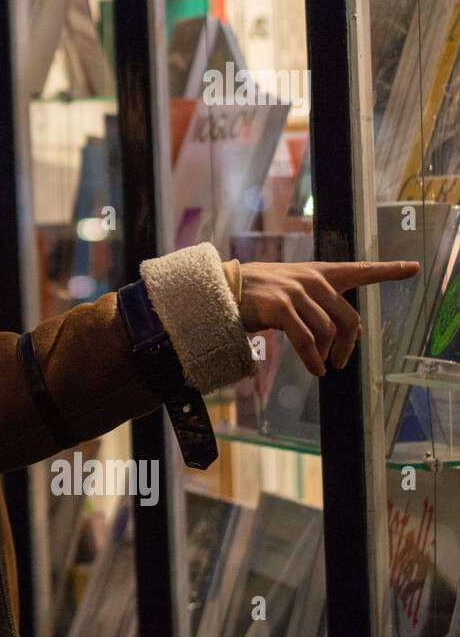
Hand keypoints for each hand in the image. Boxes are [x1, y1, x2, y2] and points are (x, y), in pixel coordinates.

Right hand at [238, 260, 420, 376]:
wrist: (223, 290)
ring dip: (327, 354)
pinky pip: (306, 340)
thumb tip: (338, 335)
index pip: (359, 269)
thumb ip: (317, 302)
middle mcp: (312, 279)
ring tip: (322, 366)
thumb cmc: (257, 293)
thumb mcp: (291, 289)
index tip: (414, 268)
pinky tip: (314, 368)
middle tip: (341, 362)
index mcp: (319, 273)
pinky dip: (312, 359)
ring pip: (327, 332)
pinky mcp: (281, 307)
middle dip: (349, 345)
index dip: (388, 269)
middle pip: (348, 318)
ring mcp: (296, 292)